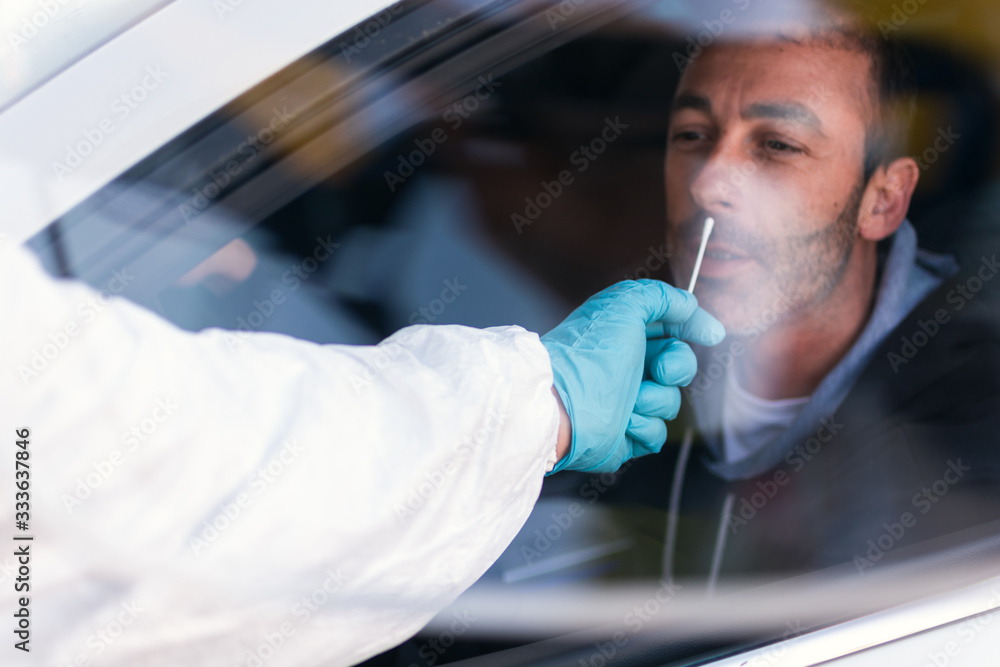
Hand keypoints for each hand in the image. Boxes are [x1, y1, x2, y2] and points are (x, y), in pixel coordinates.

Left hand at [542, 280, 724, 472]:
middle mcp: (626, 366)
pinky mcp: (625, 434)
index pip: (669, 327)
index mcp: (624, 334)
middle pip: (678, 364)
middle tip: (659, 370)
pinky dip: (644, 426)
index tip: (711, 333)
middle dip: (677, 366)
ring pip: (671, 401)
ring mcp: (626, 401)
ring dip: (656, 399)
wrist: (563, 406)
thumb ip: (660, 296)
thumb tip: (688, 304)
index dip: (692, 327)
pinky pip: (657, 433)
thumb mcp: (624, 306)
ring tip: (629, 400)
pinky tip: (623, 421)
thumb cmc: (589, 355)